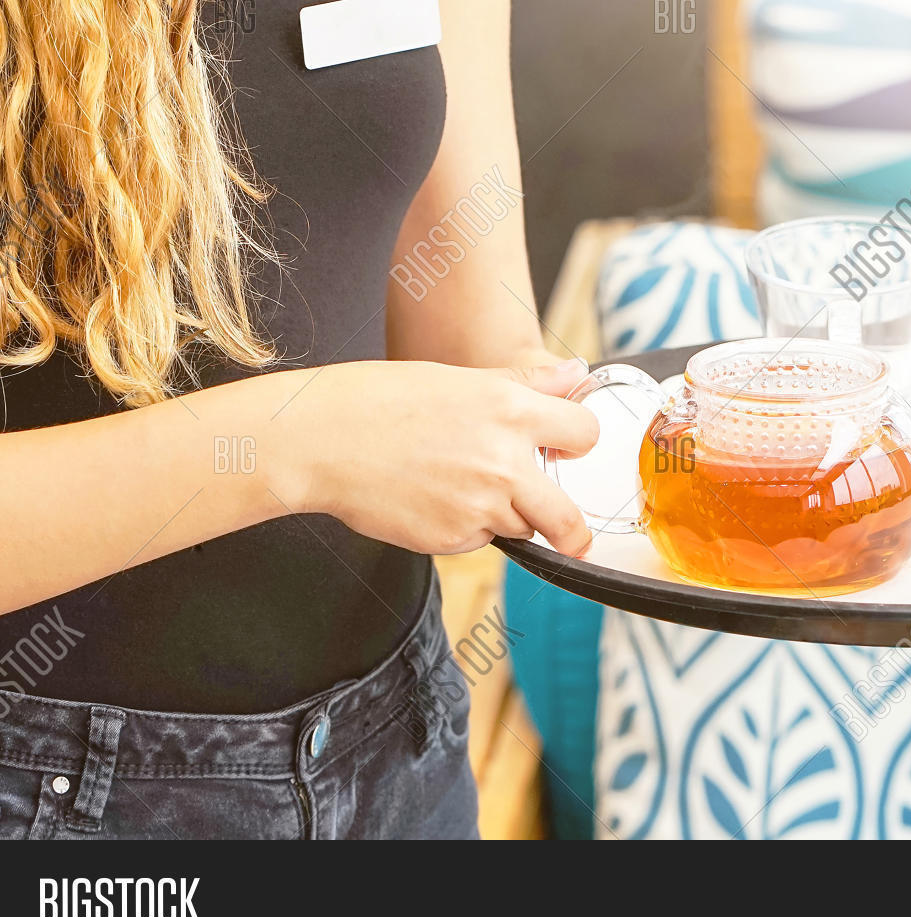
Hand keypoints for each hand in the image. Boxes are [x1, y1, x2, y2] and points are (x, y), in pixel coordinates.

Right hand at [282, 359, 599, 555]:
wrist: (319, 440)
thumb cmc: (381, 401)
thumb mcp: (460, 379)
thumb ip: (528, 385)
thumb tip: (577, 375)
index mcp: (509, 410)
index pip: (586, 434)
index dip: (579, 443)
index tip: (569, 449)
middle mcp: (503, 461)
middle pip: (568, 518)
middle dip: (571, 529)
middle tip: (567, 529)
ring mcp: (478, 504)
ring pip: (521, 528)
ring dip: (507, 517)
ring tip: (462, 486)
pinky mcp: (451, 537)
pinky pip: (479, 540)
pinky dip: (467, 528)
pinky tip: (434, 499)